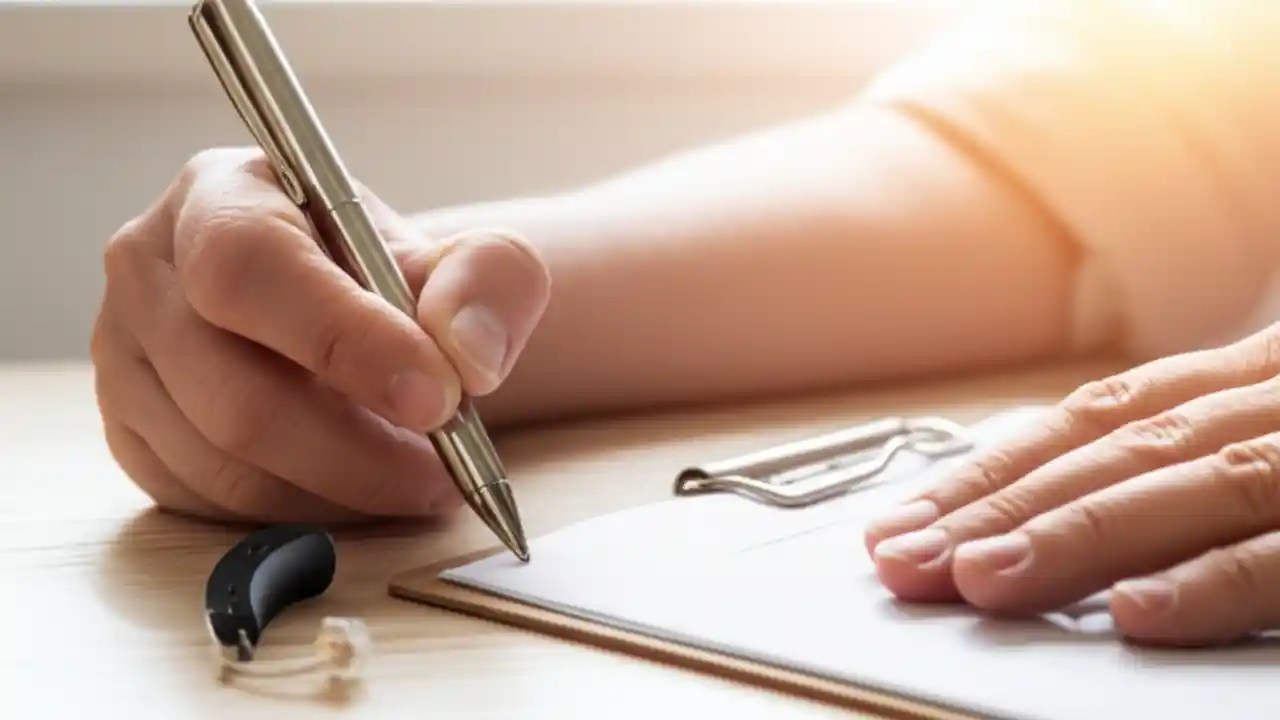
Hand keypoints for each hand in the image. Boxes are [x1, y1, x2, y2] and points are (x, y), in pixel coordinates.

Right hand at [92, 149, 550, 522]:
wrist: (355, 319)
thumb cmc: (397, 280)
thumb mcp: (466, 258)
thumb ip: (490, 283)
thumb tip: (467, 355)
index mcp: (221, 198)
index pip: (250, 269)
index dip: (344, 341)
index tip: (439, 399)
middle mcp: (147, 273)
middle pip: (233, 395)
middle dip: (358, 453)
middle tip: (444, 472)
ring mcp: (124, 360)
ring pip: (225, 466)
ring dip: (339, 493)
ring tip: (416, 480)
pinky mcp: (132, 435)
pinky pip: (211, 505)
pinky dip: (303, 514)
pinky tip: (357, 488)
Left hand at [865, 324, 1279, 646]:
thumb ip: (1195, 463)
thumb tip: (1057, 510)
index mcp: (1258, 380)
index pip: (1103, 417)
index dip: (998, 467)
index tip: (911, 517)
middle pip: (1121, 450)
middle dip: (1002, 505)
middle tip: (907, 558)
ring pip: (1192, 486)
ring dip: (1072, 536)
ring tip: (977, 578)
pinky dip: (1211, 581)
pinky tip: (1133, 611)